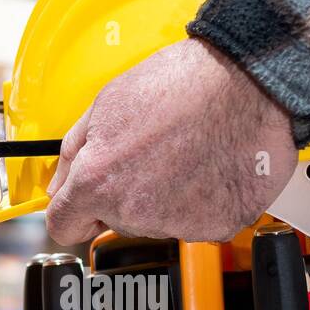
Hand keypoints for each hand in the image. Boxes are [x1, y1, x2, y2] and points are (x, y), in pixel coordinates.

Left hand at [44, 39, 297, 244]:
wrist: (249, 82)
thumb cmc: (182, 84)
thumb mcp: (107, 103)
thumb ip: (74, 152)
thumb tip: (60, 182)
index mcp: (98, 182)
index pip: (63, 225)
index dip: (73, 211)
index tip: (85, 205)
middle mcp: (134, 212)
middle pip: (116, 220)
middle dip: (127, 194)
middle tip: (153, 154)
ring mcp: (177, 224)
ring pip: (158, 222)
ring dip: (166, 197)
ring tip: (186, 153)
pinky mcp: (216, 227)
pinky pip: (199, 222)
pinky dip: (203, 201)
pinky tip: (209, 166)